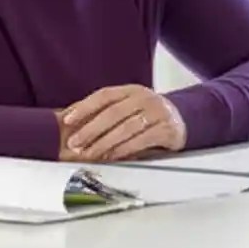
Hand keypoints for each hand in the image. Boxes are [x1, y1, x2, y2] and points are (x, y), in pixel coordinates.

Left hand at [57, 85, 186, 161]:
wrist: (182, 120)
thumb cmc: (147, 115)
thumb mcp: (128, 108)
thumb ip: (104, 113)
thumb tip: (69, 120)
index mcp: (131, 90)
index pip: (104, 95)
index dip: (84, 107)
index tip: (67, 120)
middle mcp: (145, 98)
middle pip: (113, 112)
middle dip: (91, 129)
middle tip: (74, 143)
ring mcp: (157, 112)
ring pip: (126, 127)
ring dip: (104, 143)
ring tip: (89, 154)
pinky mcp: (167, 129)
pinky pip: (141, 140)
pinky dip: (124, 149)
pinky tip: (112, 156)